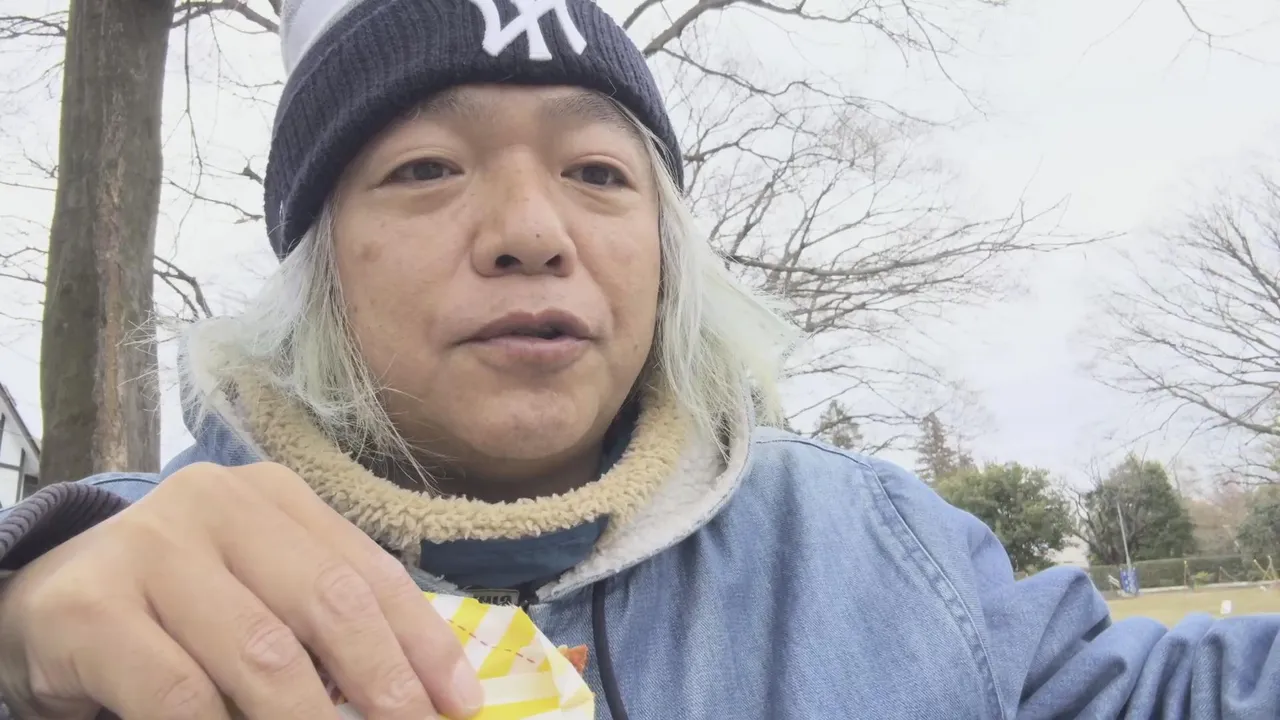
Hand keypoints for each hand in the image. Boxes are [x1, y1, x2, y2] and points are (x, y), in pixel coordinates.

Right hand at [0, 462, 483, 719]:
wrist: (49, 599)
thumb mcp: (260, 593)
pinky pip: (180, 694)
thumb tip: (418, 695)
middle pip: (328, 603)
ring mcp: (152, 546)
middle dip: (384, 685)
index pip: (369, 572)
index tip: (460, 704)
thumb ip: (325, 625)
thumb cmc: (180, 605)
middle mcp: (218, 502)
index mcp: (275, 497)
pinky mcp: (95, 606)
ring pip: (261, 654)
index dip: (424, 644)